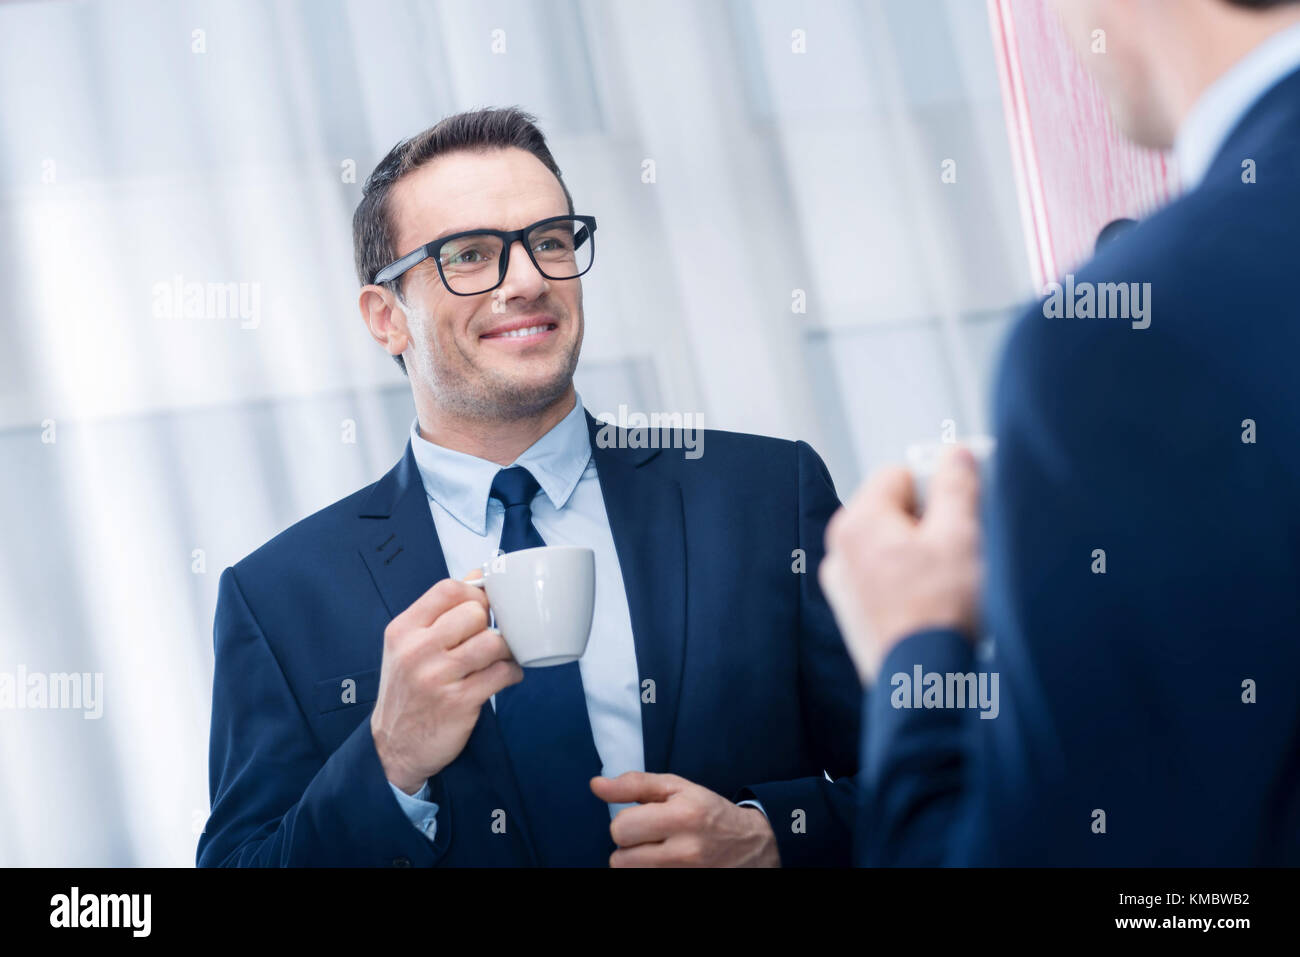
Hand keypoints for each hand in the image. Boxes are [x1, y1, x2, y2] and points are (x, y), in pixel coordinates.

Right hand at [371, 573, 522, 792]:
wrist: (394, 747)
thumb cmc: (407, 691)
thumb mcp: (407, 646)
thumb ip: (440, 612)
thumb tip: (479, 575)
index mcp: (403, 630)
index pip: (448, 590)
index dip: (476, 593)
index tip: (483, 607)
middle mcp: (417, 650)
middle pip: (474, 613)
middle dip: (490, 623)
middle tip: (490, 637)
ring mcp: (438, 677)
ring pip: (492, 642)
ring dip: (507, 649)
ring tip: (501, 657)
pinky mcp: (459, 702)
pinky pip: (502, 673)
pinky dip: (512, 672)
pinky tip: (504, 676)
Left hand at [590, 772, 779, 866]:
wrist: (752, 845)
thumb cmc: (709, 811)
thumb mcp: (677, 788)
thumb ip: (634, 785)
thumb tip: (596, 785)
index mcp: (682, 817)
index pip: (620, 829)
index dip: (625, 823)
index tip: (641, 820)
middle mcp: (685, 851)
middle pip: (620, 861)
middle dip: (628, 848)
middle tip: (649, 838)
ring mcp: (686, 874)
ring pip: (630, 875)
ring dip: (636, 864)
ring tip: (656, 853)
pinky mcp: (686, 885)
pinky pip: (647, 882)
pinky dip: (649, 872)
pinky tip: (664, 864)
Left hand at [820, 446, 981, 684]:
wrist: (927, 682)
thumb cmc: (939, 614)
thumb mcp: (960, 535)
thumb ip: (957, 486)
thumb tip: (955, 456)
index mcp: (857, 523)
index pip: (899, 474)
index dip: (936, 482)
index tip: (962, 497)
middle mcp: (840, 552)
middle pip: (893, 510)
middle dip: (930, 519)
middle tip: (962, 541)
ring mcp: (844, 587)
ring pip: (890, 546)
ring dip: (922, 552)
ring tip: (951, 577)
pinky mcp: (856, 615)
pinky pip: (885, 579)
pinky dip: (909, 581)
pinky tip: (936, 601)